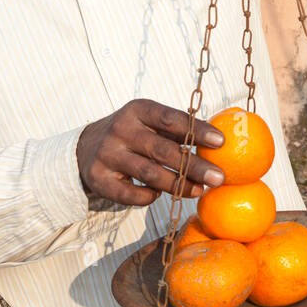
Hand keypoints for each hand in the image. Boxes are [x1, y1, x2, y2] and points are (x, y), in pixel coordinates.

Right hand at [76, 98, 225, 206]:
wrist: (86, 148)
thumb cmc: (133, 135)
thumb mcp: (149, 123)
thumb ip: (177, 131)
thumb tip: (218, 144)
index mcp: (137, 110)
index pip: (170, 119)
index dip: (196, 130)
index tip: (221, 142)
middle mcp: (121, 129)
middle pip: (162, 150)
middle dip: (194, 165)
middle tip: (219, 177)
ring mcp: (108, 154)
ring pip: (149, 173)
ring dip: (178, 185)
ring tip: (200, 191)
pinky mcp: (99, 179)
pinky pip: (130, 194)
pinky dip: (148, 196)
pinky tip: (160, 195)